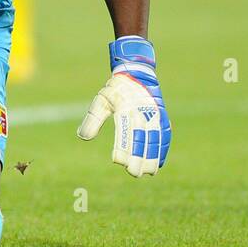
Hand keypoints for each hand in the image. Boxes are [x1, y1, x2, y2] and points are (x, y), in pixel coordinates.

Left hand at [77, 37, 170, 177]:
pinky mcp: (162, 117)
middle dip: (139, 157)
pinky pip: (164, 135)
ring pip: (155, 139)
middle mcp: (143, 112)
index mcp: (127, 108)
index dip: (123, 148)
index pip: (126, 131)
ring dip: (152, 157)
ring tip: (148, 173)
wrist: (137, 72)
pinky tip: (159, 164)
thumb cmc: (115, 90)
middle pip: (142, 138)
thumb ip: (93, 118)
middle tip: (134, 173)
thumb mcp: (101, 100)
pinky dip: (162, 149)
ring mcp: (155, 115)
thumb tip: (83, 137)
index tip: (117, 161)